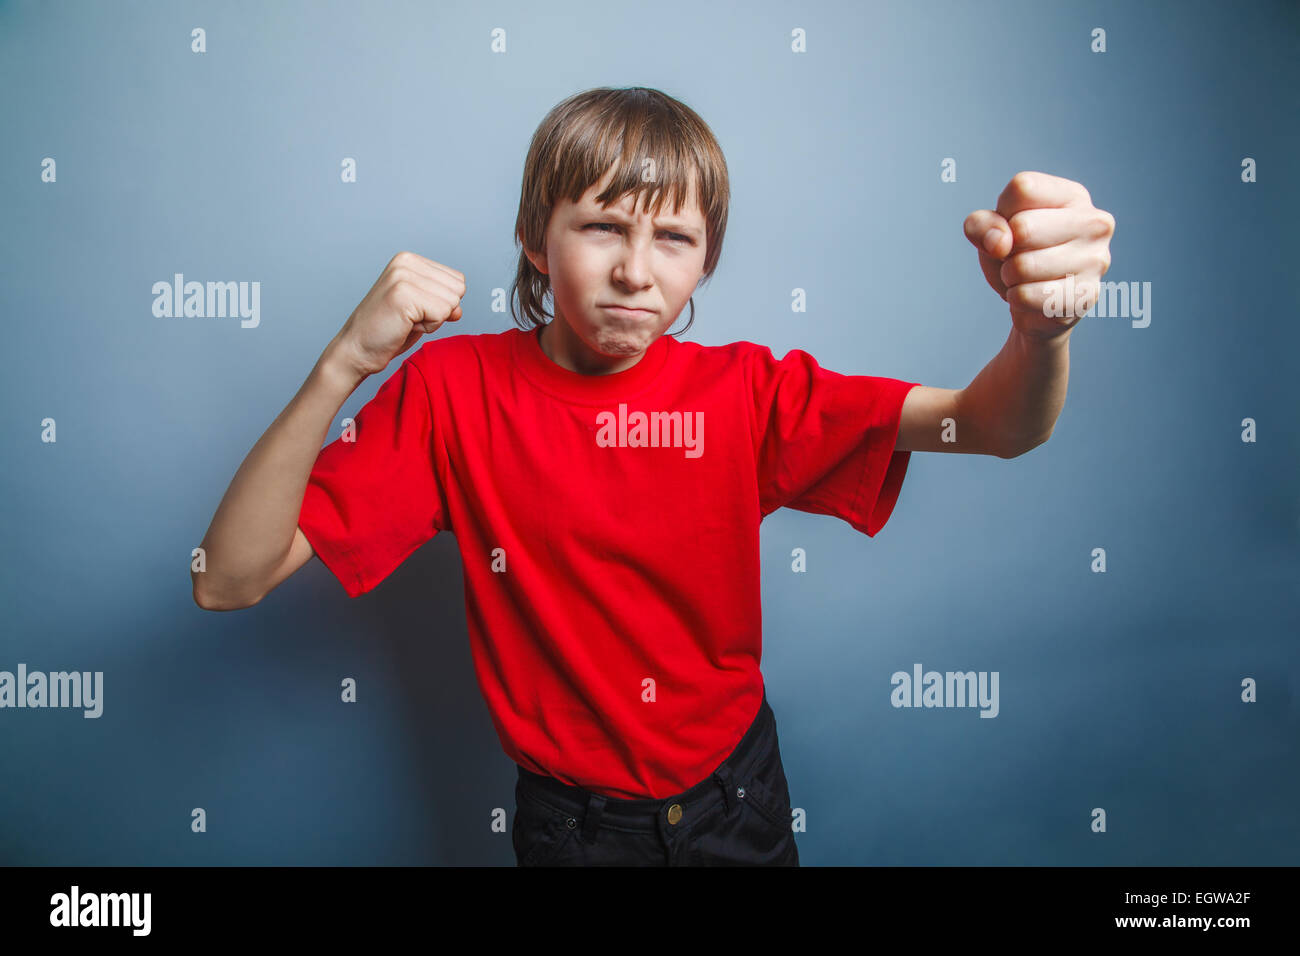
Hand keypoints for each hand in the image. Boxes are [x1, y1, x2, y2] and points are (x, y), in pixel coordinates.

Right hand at [330, 251, 465, 378]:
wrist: (356, 349)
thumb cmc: (388, 330)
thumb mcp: (422, 309)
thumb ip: (443, 301)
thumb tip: (458, 309)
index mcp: (410, 259)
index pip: (457, 280)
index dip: (442, 303)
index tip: (415, 310)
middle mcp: (406, 262)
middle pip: (458, 289)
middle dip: (440, 311)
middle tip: (410, 318)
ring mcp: (403, 276)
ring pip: (452, 302)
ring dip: (433, 320)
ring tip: (407, 322)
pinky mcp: (403, 295)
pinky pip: (442, 314)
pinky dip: (428, 328)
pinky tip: (405, 326)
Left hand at [963, 172, 1114, 340]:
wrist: (1036, 305)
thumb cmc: (1016, 255)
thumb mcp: (990, 232)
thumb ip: (981, 226)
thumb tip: (1000, 243)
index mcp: (1072, 195)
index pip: (1023, 188)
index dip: (1003, 213)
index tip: (1012, 228)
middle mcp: (1094, 222)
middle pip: (1023, 227)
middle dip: (1005, 250)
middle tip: (1017, 257)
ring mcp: (1095, 259)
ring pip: (1023, 266)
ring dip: (1009, 277)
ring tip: (1025, 277)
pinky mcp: (1086, 295)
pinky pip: (1026, 296)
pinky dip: (1016, 299)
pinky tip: (1033, 296)